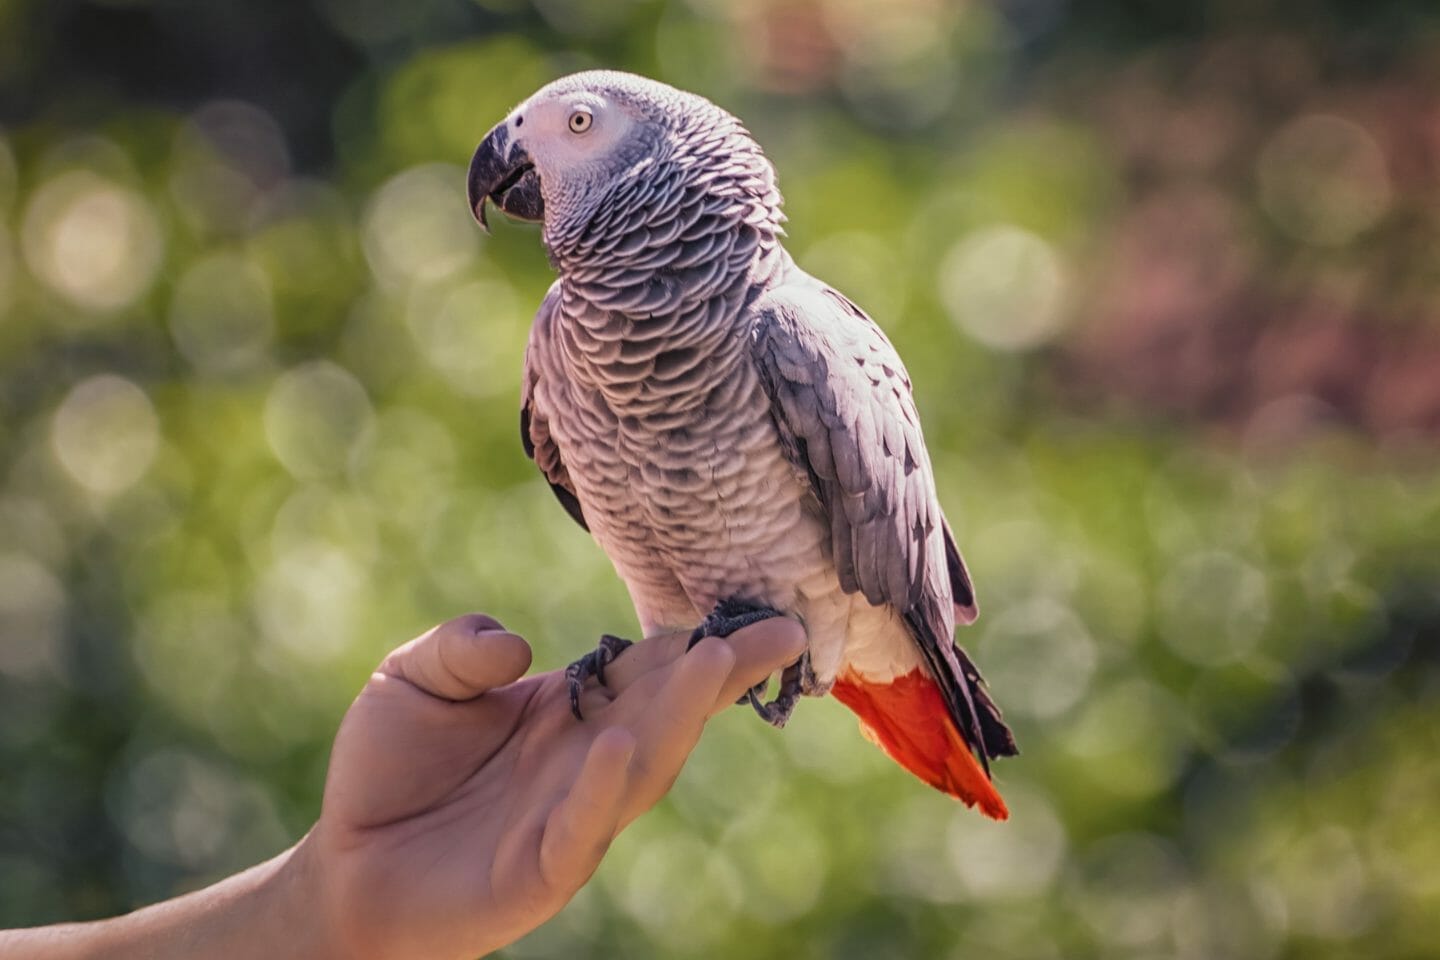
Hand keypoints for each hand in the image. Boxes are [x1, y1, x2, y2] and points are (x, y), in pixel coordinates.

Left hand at [298, 613, 805, 959]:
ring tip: (713, 663)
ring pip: (642, 766)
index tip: (758, 612)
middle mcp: (586, 762)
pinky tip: (619, 746)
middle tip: (776, 633)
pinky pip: (578, 832)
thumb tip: (517, 647)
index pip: (648, 669)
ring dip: (679, 716)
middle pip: (667, 712)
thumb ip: (459, 647)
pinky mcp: (538, 873)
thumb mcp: (412, 677)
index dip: (698, 641)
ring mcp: (570, 818)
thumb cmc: (389, 769)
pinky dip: (601, 791)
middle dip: (721, 672)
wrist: (345, 866)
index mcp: (571, 712)